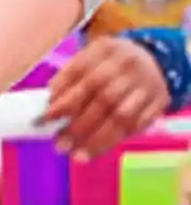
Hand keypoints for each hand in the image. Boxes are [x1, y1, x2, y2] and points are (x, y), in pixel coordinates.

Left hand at [42, 36, 168, 159]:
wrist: (150, 57)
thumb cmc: (105, 64)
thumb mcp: (85, 59)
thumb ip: (67, 80)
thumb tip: (48, 105)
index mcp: (104, 49)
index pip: (81, 75)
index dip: (63, 99)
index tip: (45, 119)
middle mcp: (127, 64)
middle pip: (102, 98)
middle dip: (78, 125)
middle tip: (60, 144)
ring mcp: (146, 83)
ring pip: (121, 116)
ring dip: (96, 140)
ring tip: (76, 155)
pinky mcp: (159, 100)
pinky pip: (137, 125)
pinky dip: (115, 140)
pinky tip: (96, 150)